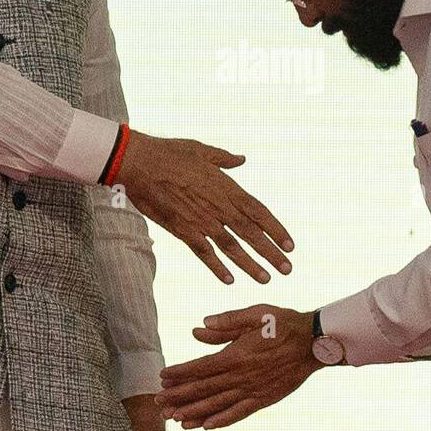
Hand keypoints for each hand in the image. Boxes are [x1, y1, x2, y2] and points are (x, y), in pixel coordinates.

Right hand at [114, 129, 293, 284]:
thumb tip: (241, 159)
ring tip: (266, 278)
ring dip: (250, 264)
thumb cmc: (170, 153)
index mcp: (227, 187)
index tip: (290, 245)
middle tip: (287, 269)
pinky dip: (217, 267)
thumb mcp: (203, 150)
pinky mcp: (183, 230)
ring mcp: (201, 220)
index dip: (276, 230)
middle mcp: (219, 206)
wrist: (140, 163)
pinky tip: (229, 280)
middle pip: (251, 233)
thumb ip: (225, 159)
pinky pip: (204, 253)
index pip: (259, 212)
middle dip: (271, 253)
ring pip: (232, 247)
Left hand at [155, 305, 322, 428]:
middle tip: (158, 404)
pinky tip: (207, 427)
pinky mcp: (264, 400)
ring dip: (194, 413)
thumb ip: (226, 322)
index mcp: (237, 354)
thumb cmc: (283, 323)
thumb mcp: (254, 314)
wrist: (315, 342)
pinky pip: (239, 413)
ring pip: (218, 405)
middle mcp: (242, 376)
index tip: (162, 377)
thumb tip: (198, 328)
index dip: (180, 374)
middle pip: (204, 389)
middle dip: (179, 397)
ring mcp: (253, 390)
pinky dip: (222, 421)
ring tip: (175, 420)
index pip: (201, 367)